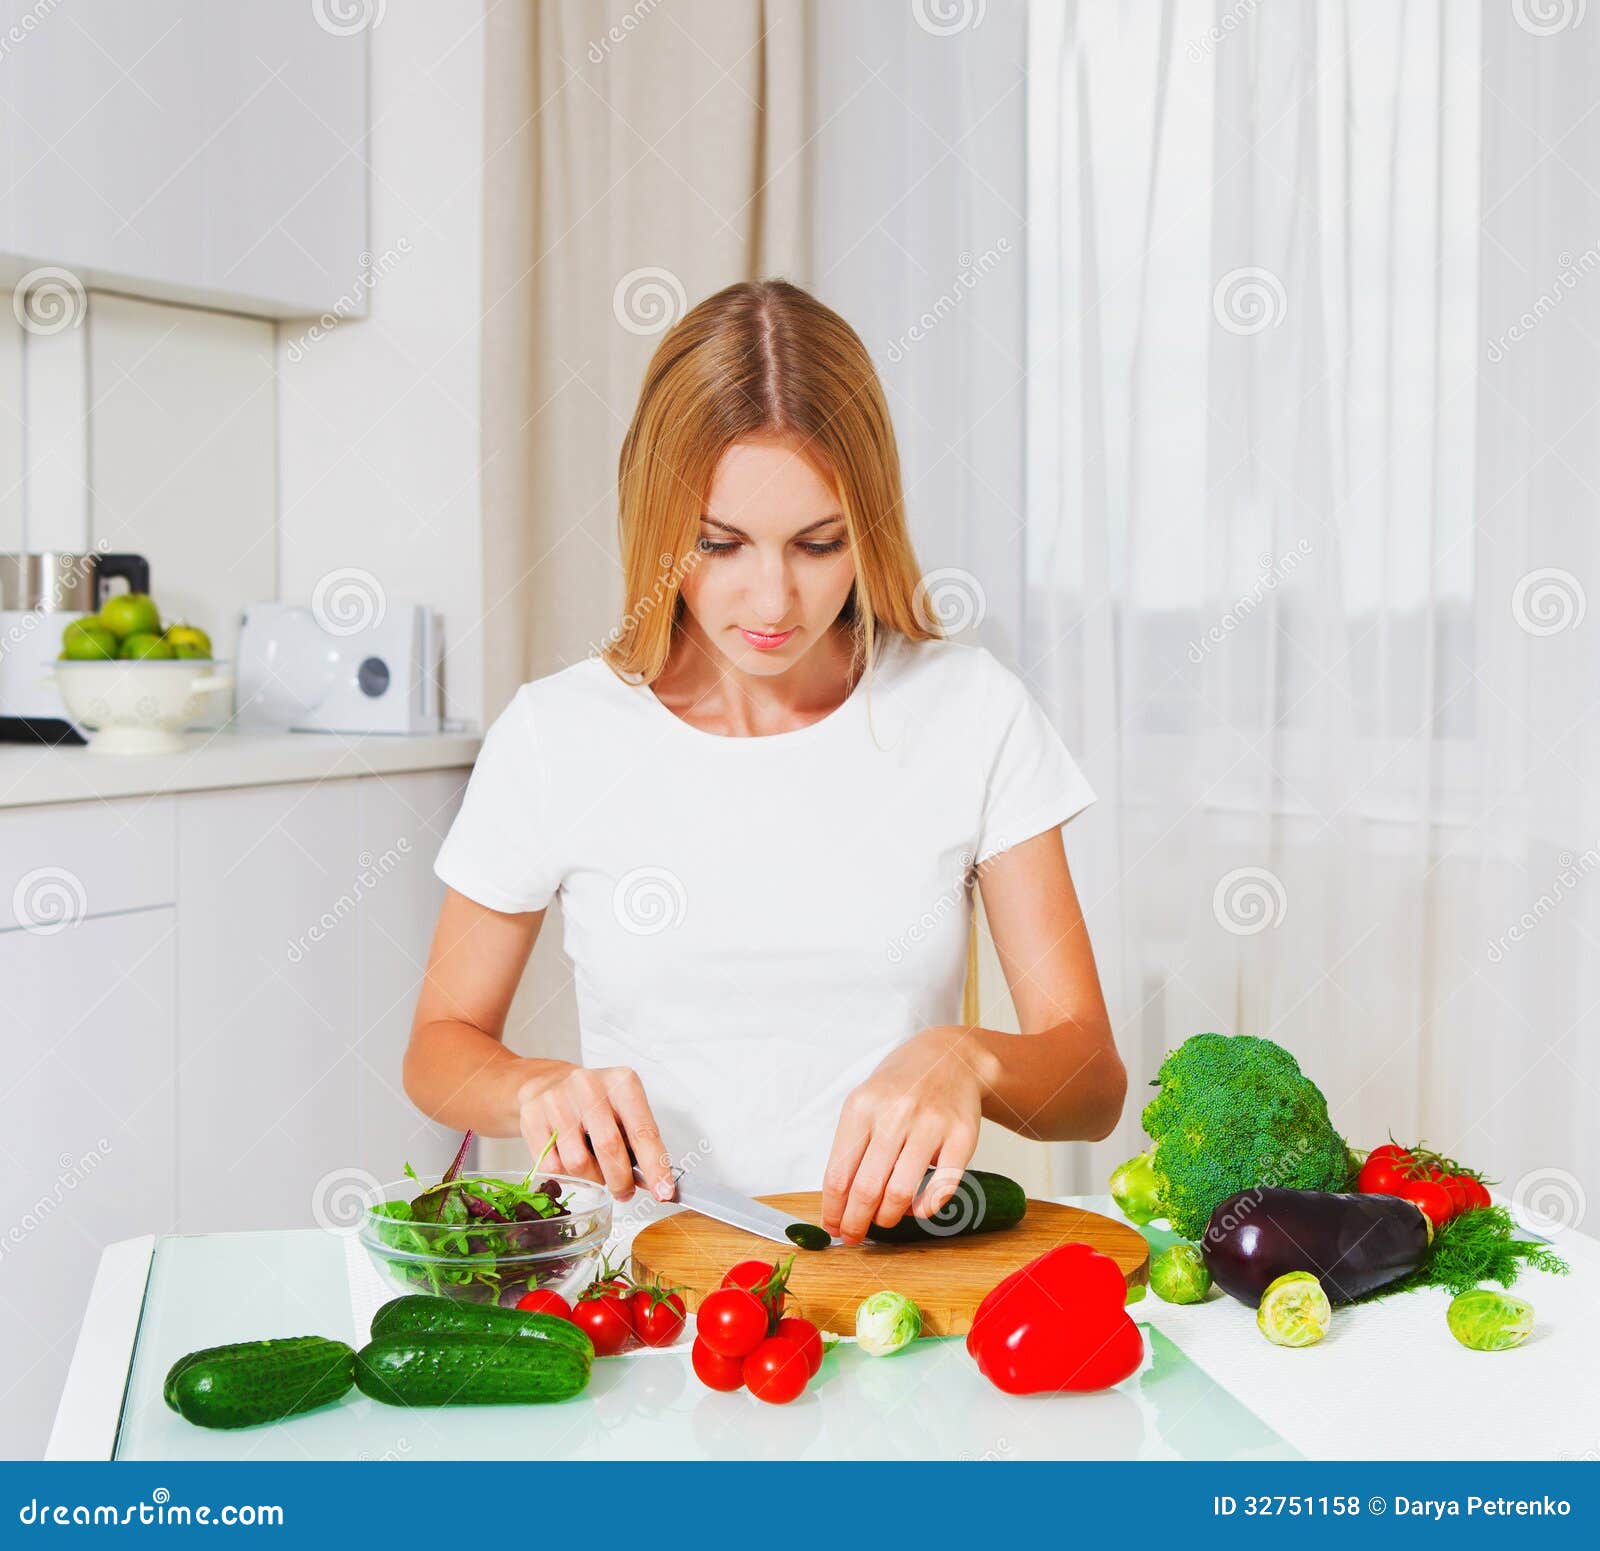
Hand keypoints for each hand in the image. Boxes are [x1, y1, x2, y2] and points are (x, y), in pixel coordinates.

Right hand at [515, 1062, 675, 1203]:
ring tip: (596, 1171)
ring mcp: (557, 1100)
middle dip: (621, 1181)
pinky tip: (570, 1160)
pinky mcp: (532, 1116)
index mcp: (622, 1082)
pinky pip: (551, 1167)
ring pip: (578, 1163)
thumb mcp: (625, 1109)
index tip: (664, 1192)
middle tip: (625, 1192)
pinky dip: (565, 1176)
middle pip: (609, 1148)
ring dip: (593, 1179)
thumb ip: (639, 1142)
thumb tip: (656, 1183)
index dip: (656, 1166)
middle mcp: (589, 1086)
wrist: (549, 1082)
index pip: (643, 1131)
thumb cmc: (596, 1101)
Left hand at [820, 1026, 984, 1243]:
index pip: (838, 1173)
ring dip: (887, 1217)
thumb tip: (839, 1202)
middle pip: (866, 1189)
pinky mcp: (961, 1136)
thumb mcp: (866, 1102)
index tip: (833, 1226)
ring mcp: (930, 1125)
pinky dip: (926, 1208)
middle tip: (854, 1235)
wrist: (950, 1057)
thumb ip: (852, 1147)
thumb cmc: (901, 1086)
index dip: (833, 1209)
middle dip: (856, 1222)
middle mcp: (895, 1114)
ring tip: (884, 1219)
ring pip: (900, 1193)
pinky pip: (942, 1187)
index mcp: (862, 1107)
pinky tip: (917, 1209)